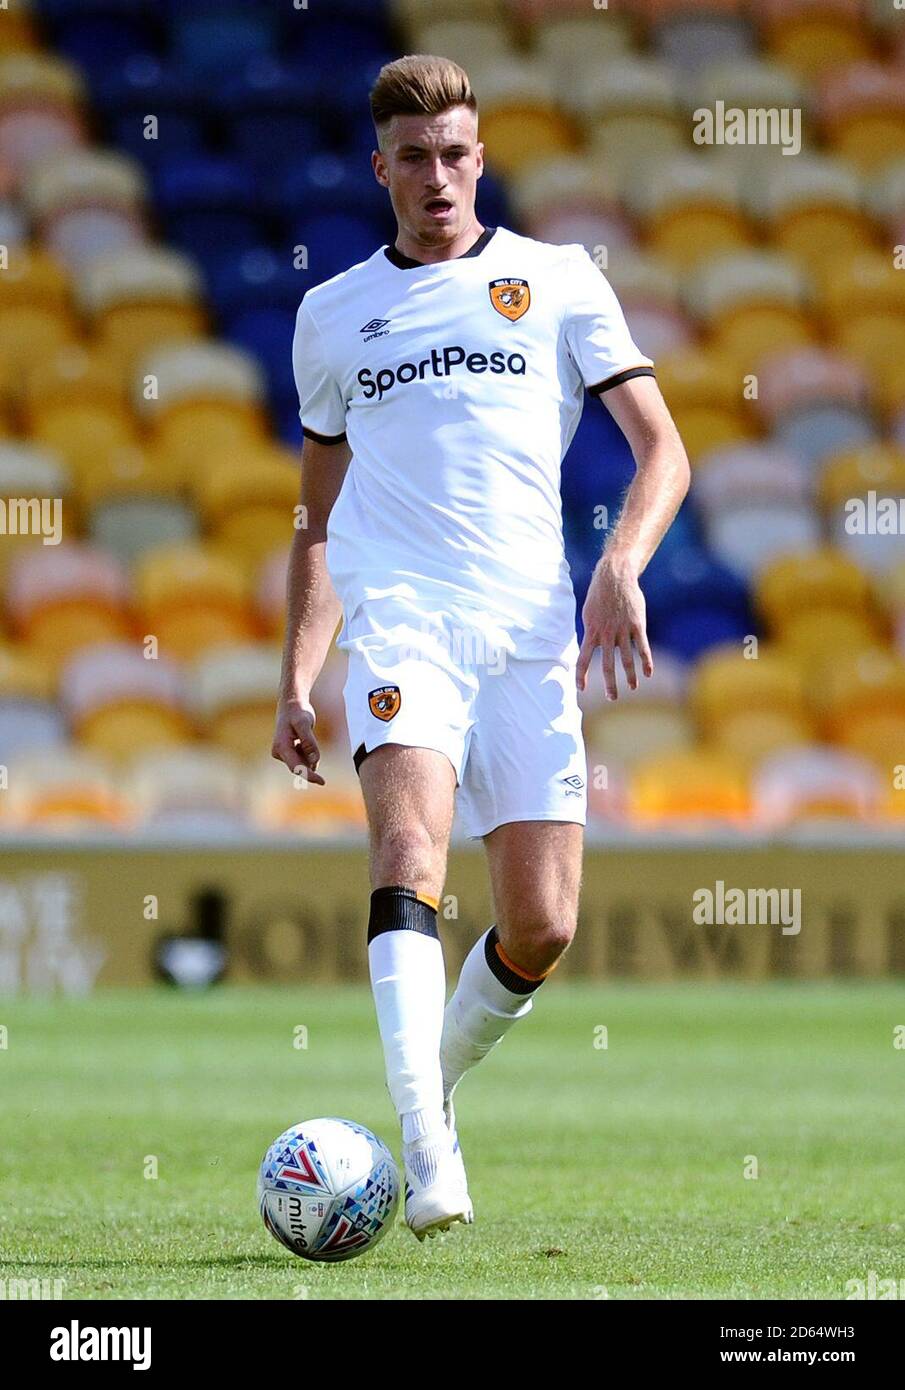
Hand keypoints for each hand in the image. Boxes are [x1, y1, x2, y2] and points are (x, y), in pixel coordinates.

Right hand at [271, 697, 324, 784]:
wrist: (291, 704)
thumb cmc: (297, 711)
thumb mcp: (304, 723)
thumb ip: (309, 742)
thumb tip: (314, 760)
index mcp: (281, 747)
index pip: (296, 767)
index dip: (309, 776)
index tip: (322, 782)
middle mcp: (279, 752)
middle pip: (300, 767)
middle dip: (311, 762)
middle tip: (314, 744)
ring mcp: (283, 753)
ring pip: (303, 763)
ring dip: (310, 755)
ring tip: (307, 734)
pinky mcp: (288, 752)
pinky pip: (303, 758)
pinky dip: (309, 752)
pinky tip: (306, 737)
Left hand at [576, 556, 652, 699]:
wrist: (615, 576)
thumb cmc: (600, 595)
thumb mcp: (588, 613)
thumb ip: (591, 632)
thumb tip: (590, 646)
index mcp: (591, 631)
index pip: (583, 658)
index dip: (581, 674)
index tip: (580, 689)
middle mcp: (606, 633)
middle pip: (607, 664)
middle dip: (610, 684)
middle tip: (612, 698)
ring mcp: (622, 629)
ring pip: (627, 658)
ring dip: (630, 676)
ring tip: (632, 688)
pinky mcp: (637, 624)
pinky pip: (642, 646)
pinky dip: (646, 661)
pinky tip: (648, 673)